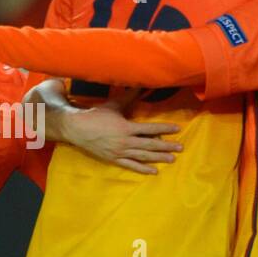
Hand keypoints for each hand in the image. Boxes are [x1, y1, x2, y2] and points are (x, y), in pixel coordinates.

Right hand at [59, 99, 181, 174]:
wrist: (77, 129)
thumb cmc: (95, 115)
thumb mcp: (113, 105)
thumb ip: (129, 96)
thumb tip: (141, 85)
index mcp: (127, 127)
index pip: (150, 128)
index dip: (165, 128)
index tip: (177, 129)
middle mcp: (126, 142)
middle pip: (150, 144)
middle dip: (166, 146)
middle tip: (180, 147)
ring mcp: (120, 152)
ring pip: (143, 156)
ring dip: (159, 158)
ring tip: (172, 159)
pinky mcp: (114, 159)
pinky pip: (131, 165)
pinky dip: (143, 169)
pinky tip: (154, 171)